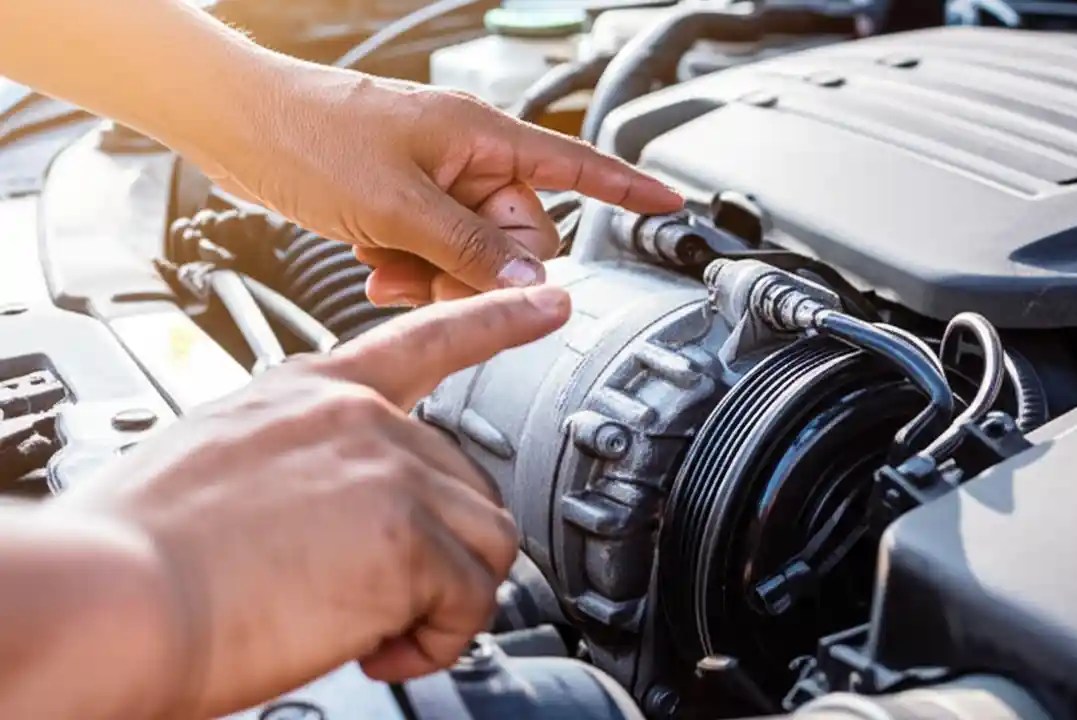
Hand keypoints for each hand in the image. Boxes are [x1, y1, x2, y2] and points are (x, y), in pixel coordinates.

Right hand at [48, 286, 570, 717]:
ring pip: (486, 543)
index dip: (496, 319)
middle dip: (437, 553)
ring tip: (376, 629)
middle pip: (468, 484)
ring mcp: (391, 471)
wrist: (107, 594)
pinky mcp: (408, 538)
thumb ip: (305, 468)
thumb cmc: (142, 548)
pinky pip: (473, 601)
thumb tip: (337, 517)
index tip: (549, 300)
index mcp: (313, 393)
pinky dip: (437, 641)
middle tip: (371, 597)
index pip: (425, 340)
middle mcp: (363, 419)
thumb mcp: (223, 464)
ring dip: (444, 601)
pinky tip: (379, 649)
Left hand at [198, 61, 683, 305]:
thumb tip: (529, 279)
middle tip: (431, 273)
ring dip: (438, 273)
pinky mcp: (406, 202)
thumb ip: (470, 248)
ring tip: (389, 264)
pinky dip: (413, 268)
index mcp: (483, 137)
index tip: (669, 205)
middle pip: (519, 233)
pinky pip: (437, 252)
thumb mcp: (398, 204)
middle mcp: (468, 157)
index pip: (575, 166)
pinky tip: (378, 262)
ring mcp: (436, 181)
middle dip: (482, 267)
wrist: (238, 127)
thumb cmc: (309, 136)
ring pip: (474, 252)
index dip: (626, 189)